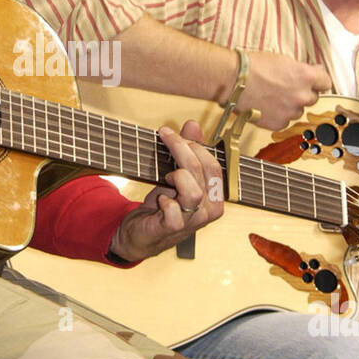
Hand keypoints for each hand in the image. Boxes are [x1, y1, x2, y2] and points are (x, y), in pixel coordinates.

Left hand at [107, 121, 223, 261]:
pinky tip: (160, 199)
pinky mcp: (174, 228)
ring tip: (166, 176)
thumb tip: (193, 125)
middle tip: (164, 138)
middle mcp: (210, 209)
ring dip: (177, 176)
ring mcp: (194, 221)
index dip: (194, 145)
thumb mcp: (176, 174)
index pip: (213, 165)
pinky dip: (165, 201)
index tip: (170, 133)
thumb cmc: (164, 205)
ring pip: (192, 191)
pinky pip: (174, 211)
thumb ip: (188, 150)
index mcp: (215, 195)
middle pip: (202, 171)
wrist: (142, 234)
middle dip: (181, 149)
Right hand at [224, 49, 330, 130]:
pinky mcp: (278, 123)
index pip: (326, 82)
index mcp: (306, 77)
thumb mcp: (283, 61)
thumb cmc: (252, 67)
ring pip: (297, 111)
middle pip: (312, 98)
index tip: (315, 82)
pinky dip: (277, 116)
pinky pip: (284, 121)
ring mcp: (290, 111)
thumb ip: (300, 70)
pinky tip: (266, 106)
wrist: (233, 80)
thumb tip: (310, 73)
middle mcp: (302, 96)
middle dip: (302, 93)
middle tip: (286, 88)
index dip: (318, 81)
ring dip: (289, 106)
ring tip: (272, 97)